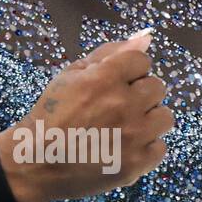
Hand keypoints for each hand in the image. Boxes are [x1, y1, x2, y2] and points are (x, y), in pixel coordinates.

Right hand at [0, 28, 173, 201]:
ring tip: (125, 129)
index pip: (142, 61)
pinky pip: (160, 147)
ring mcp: (132, 136)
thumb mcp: (71, 74)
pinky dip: (145, 148)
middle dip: (139, 94)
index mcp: (105, 78)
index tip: (114, 84)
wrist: (37, 161)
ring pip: (165, 117)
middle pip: (157, 87)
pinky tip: (125, 148)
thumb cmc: (52, 114)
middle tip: (117, 108)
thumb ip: (109, 53)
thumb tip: (146, 37)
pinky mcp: (136, 163)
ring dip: (148, 120)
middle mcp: (123, 105)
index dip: (128, 72)